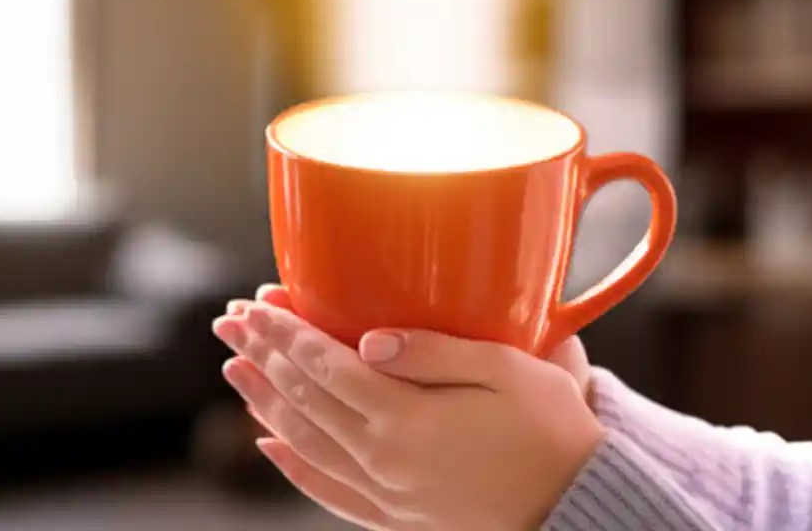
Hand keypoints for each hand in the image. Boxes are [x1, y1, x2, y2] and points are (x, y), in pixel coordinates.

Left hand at [211, 285, 603, 530]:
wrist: (581, 504)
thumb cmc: (554, 428)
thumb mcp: (507, 371)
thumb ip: (433, 352)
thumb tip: (368, 340)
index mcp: (407, 419)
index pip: (325, 366)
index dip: (286, 331)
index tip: (256, 302)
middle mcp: (385, 461)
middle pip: (304, 400)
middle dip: (262, 355)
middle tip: (230, 322)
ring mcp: (387, 494)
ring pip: (304, 443)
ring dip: (263, 402)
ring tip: (233, 369)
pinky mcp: (396, 516)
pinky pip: (327, 491)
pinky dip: (291, 465)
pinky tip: (268, 444)